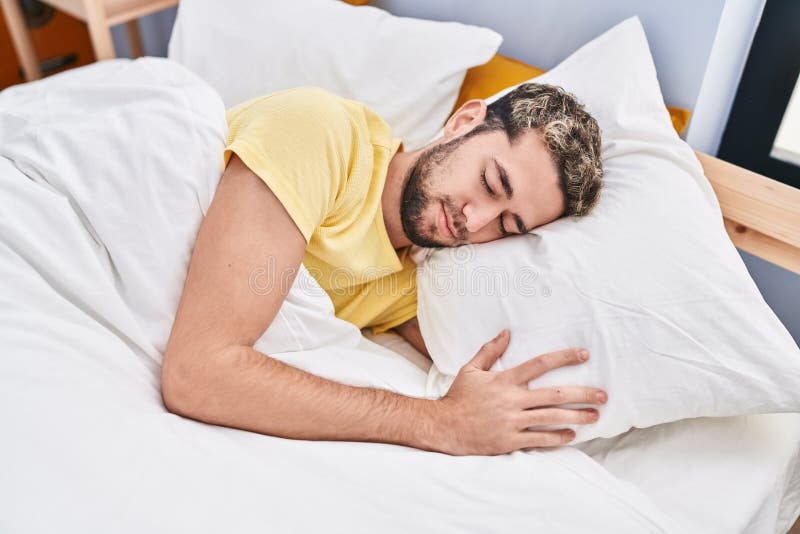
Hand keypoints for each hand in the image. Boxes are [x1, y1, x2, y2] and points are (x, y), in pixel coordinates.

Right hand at [434, 329, 606, 455]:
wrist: (443, 426)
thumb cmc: (458, 397)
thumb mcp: (470, 370)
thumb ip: (490, 351)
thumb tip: (506, 333)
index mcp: (505, 380)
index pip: (540, 364)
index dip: (564, 357)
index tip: (583, 354)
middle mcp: (512, 399)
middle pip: (555, 395)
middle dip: (582, 394)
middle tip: (603, 395)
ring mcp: (512, 421)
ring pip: (552, 418)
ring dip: (577, 417)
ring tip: (595, 416)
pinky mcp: (510, 440)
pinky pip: (540, 439)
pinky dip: (557, 437)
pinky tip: (571, 435)